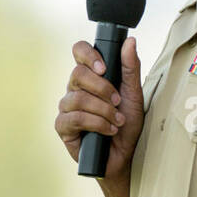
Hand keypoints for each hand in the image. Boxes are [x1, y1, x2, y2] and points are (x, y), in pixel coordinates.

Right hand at [55, 35, 143, 175]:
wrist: (125, 154)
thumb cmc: (127, 124)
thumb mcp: (134, 94)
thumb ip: (130, 67)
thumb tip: (130, 42)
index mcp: (90, 77)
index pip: (79, 51)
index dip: (88, 55)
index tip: (104, 68)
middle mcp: (75, 89)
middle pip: (78, 74)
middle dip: (103, 89)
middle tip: (117, 101)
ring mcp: (67, 107)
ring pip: (77, 98)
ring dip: (103, 111)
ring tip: (117, 121)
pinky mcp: (63, 126)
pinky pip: (74, 118)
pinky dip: (96, 124)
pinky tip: (108, 130)